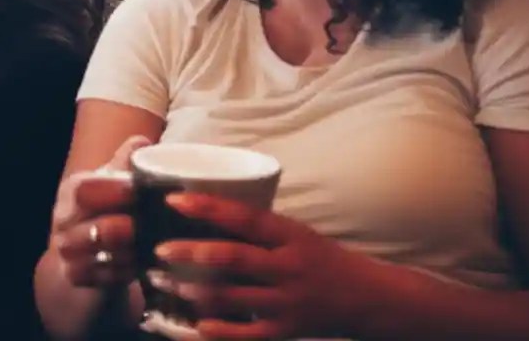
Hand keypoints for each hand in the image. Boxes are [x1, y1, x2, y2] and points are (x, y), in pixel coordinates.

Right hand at [52, 135, 152, 286]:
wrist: (81, 254)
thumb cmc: (103, 209)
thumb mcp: (111, 184)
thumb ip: (125, 164)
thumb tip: (142, 142)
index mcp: (72, 192)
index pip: (83, 190)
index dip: (111, 190)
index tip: (136, 191)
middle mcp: (64, 222)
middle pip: (89, 226)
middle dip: (118, 227)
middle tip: (143, 225)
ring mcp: (68, 253)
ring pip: (96, 255)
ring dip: (126, 252)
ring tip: (147, 247)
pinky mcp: (77, 277)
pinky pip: (101, 278)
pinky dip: (123, 272)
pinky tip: (139, 265)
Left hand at [154, 193, 381, 340]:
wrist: (369, 299)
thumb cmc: (323, 259)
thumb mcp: (296, 234)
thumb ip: (258, 229)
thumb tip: (205, 210)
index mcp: (290, 236)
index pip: (245, 216)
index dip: (208, 207)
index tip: (175, 200)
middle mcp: (288, 267)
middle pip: (234, 257)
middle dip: (191, 253)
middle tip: (160, 249)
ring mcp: (287, 301)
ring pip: (233, 296)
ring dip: (195, 291)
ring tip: (166, 283)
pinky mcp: (286, 330)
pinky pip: (247, 334)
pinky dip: (219, 330)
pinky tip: (197, 324)